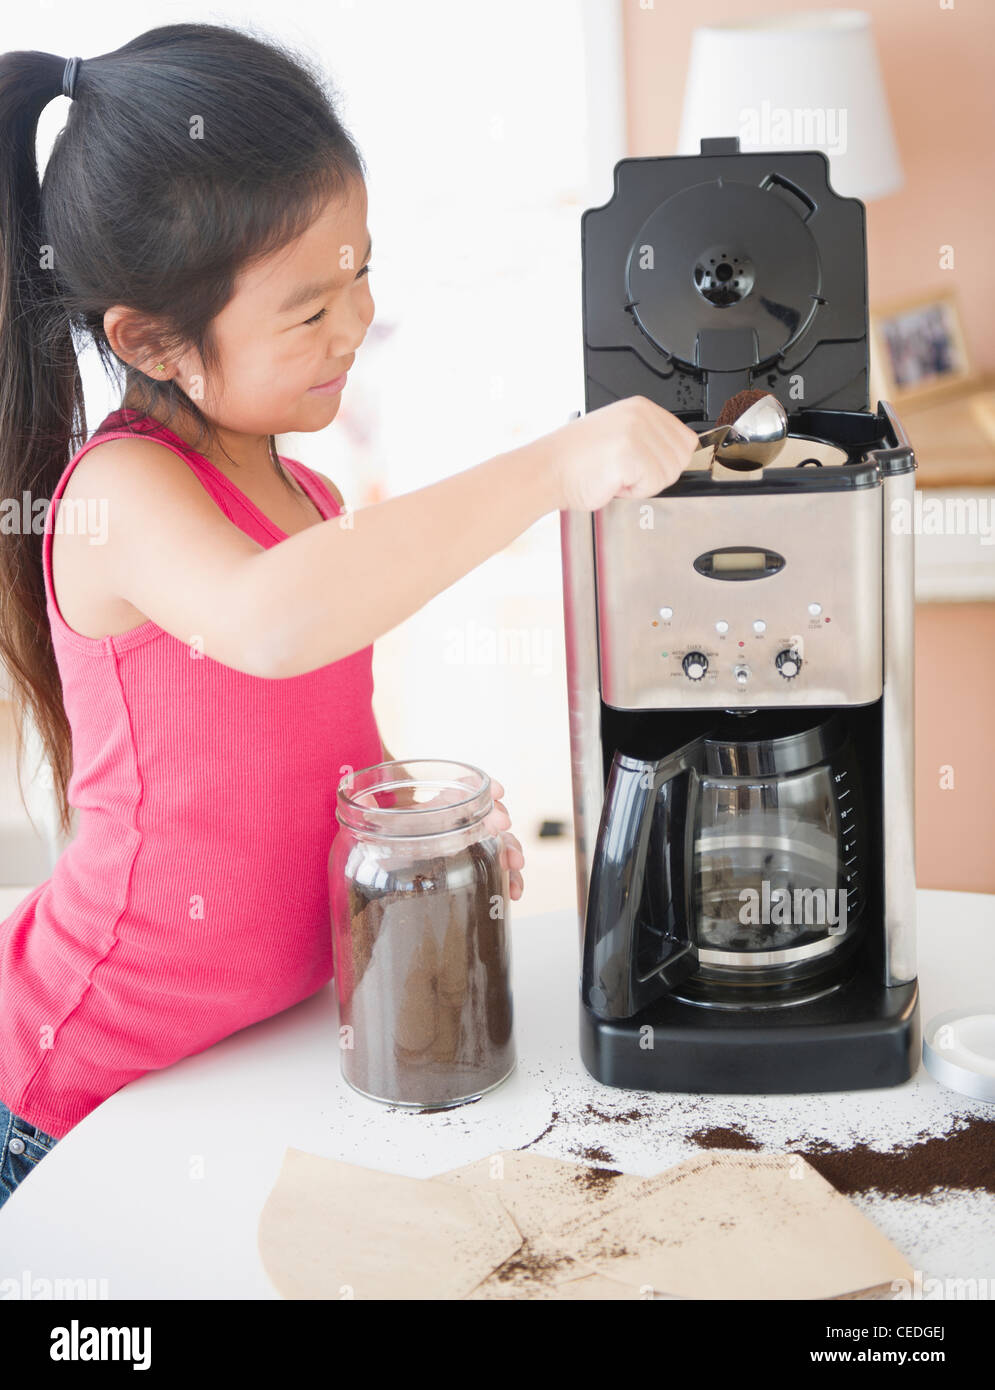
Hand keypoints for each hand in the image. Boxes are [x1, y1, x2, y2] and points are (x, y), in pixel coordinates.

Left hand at [379, 765, 523, 900]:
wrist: (388, 873)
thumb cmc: (386, 844)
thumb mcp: (377, 829)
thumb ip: (367, 812)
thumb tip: (357, 796)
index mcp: (440, 808)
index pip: (467, 789)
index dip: (484, 788)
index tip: (497, 792)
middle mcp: (460, 825)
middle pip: (489, 816)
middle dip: (501, 822)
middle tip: (503, 828)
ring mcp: (470, 847)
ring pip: (501, 843)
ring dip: (511, 851)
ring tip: (513, 865)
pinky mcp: (475, 870)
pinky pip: (498, 870)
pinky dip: (509, 878)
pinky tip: (513, 891)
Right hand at [544, 396, 699, 511]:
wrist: (546, 471)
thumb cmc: (576, 462)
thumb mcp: (619, 436)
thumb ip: (650, 439)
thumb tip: (679, 456)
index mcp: (641, 407)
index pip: (685, 440)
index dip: (665, 462)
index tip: (640, 466)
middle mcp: (642, 414)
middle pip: (681, 459)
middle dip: (655, 475)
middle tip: (624, 471)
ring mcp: (637, 431)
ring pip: (669, 473)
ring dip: (643, 484)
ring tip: (616, 475)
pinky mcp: (631, 452)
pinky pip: (653, 484)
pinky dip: (633, 492)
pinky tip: (612, 481)